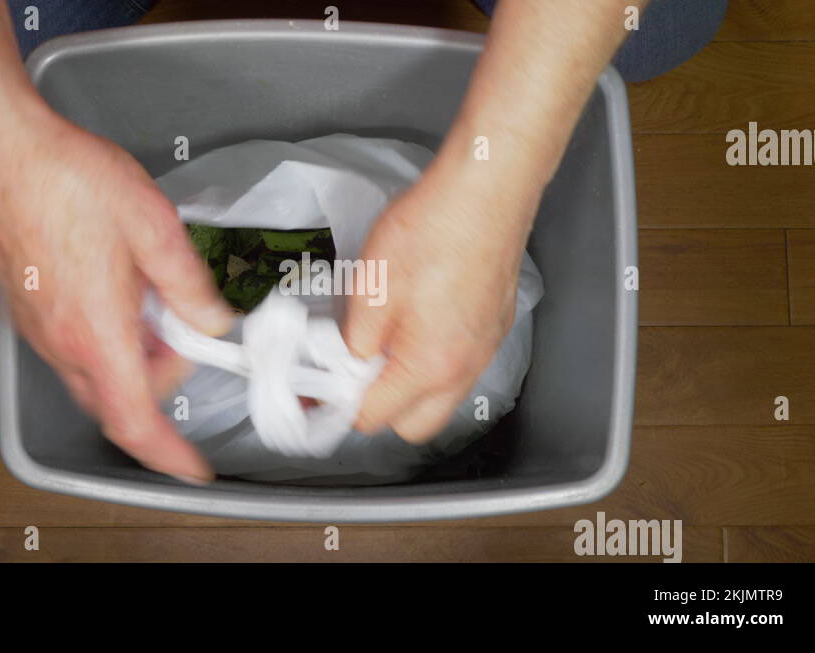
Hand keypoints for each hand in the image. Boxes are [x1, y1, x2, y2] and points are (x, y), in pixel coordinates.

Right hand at [0, 103, 231, 482]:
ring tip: (151, 297)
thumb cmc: (64, 180)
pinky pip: (74, 346)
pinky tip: (118, 285)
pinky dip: (106, 336)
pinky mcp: (25, 309)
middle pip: (120, 398)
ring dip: (133, 355)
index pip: (134, 422)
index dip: (166, 455)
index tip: (190, 467)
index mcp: (97, 336)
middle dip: (160, 379)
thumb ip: (190, 286)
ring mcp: (37, 329)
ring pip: (96, 372)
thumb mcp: (154, 228)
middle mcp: (60, 344)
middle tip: (183, 332)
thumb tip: (211, 320)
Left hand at [344, 162, 542, 443]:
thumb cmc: (432, 231)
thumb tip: (348, 362)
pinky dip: (433, 360)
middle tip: (352, 372)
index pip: (374, 417)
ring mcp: (485, 349)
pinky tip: (415, 321)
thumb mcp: (369, 288)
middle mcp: (464, 369)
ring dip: (408, 385)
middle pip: (414, 423)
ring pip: (440, 396)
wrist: (486, 192)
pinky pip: (460, 365)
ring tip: (383, 342)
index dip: (339, 405)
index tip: (320, 388)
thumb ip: (355, 339)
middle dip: (380, 408)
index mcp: (430, 367)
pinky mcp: (494, 326)